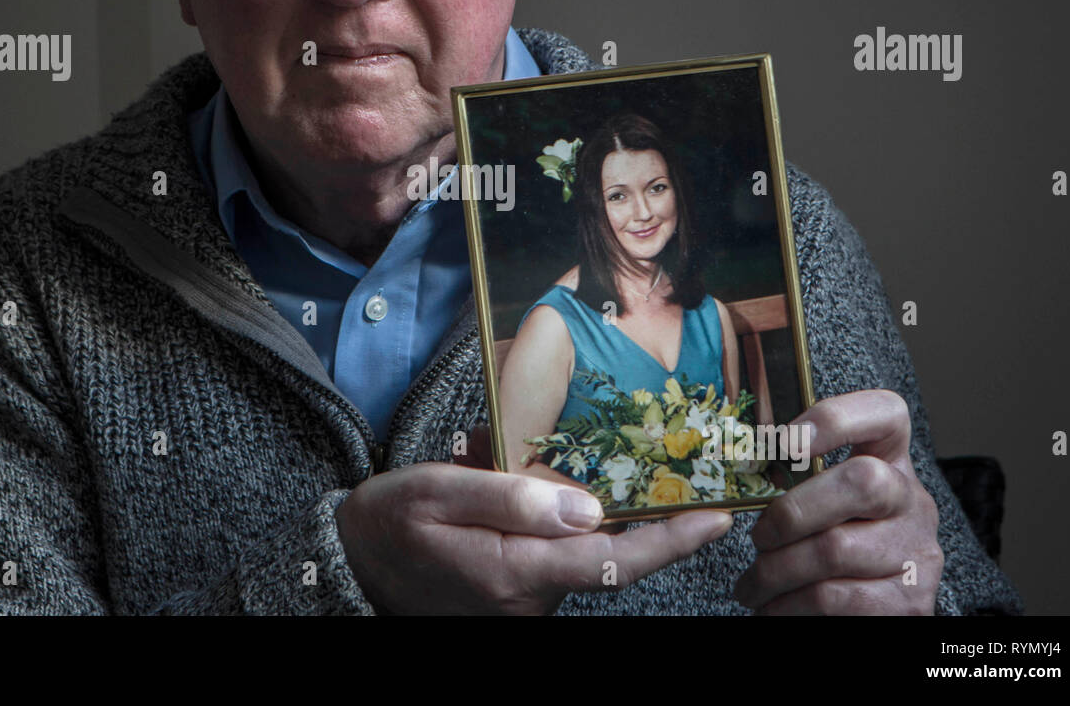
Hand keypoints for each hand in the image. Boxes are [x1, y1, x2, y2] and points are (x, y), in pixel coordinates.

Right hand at [336, 434, 733, 614]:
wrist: (352, 567)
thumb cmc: (391, 520)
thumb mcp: (439, 490)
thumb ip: (512, 497)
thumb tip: (588, 506)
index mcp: (513, 570)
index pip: (611, 560)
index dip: (669, 540)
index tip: (717, 517)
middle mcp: (528, 598)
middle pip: (611, 560)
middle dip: (651, 521)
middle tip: (690, 479)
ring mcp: (524, 603)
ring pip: (586, 557)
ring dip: (605, 517)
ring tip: (600, 466)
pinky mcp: (518, 596)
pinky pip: (561, 559)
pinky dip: (573, 526)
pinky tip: (555, 489)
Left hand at [733, 389, 942, 613]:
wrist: (870, 614)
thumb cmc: (829, 547)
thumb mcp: (822, 505)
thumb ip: (797, 481)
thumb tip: (736, 468)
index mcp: (889, 462)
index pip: (887, 413)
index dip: (837, 417)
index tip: (782, 439)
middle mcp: (912, 501)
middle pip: (863, 481)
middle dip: (793, 510)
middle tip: (757, 537)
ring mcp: (917, 552)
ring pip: (835, 548)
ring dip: (776, 570)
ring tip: (752, 584)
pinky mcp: (910, 602)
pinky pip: (836, 597)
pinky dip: (790, 604)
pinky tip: (772, 607)